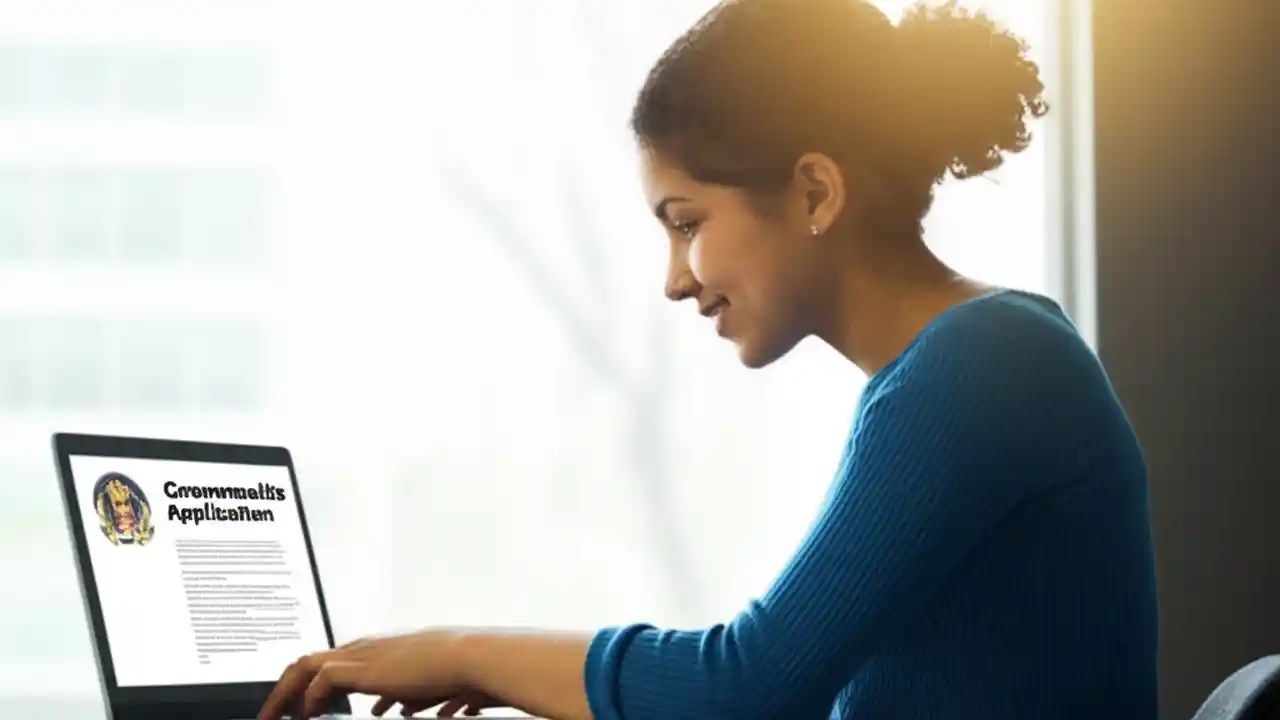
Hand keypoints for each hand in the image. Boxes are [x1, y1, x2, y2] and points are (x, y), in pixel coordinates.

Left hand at [256, 630, 502, 718]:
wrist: (461, 657)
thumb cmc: (448, 668)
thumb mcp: (416, 684)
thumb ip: (398, 695)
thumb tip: (390, 709)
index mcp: (372, 649)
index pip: (327, 661)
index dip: (306, 682)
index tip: (295, 704)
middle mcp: (360, 648)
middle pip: (306, 661)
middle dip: (283, 688)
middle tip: (270, 712)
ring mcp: (359, 655)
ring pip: (304, 667)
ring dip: (284, 693)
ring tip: (273, 716)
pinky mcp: (361, 667)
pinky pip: (320, 679)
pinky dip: (308, 697)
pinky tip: (305, 714)